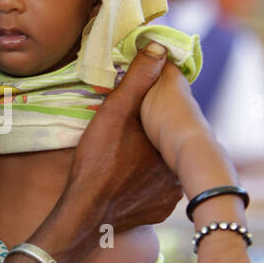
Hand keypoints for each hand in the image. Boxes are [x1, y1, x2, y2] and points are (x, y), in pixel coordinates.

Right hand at [69, 44, 180, 242]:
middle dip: (152, 135)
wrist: (83, 216)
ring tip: (124, 154)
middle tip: (127, 133)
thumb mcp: (114, 112)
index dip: (157, 111)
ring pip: (162, 166)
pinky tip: (123, 178)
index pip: (173, 120)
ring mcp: (170, 196)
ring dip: (148, 159)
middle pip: (167, 143)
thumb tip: (158, 47)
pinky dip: (142, 182)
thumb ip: (137, 79)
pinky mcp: (158, 213)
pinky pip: (153, 189)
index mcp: (176, 146)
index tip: (139, 109)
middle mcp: (180, 172)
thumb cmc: (98, 162)